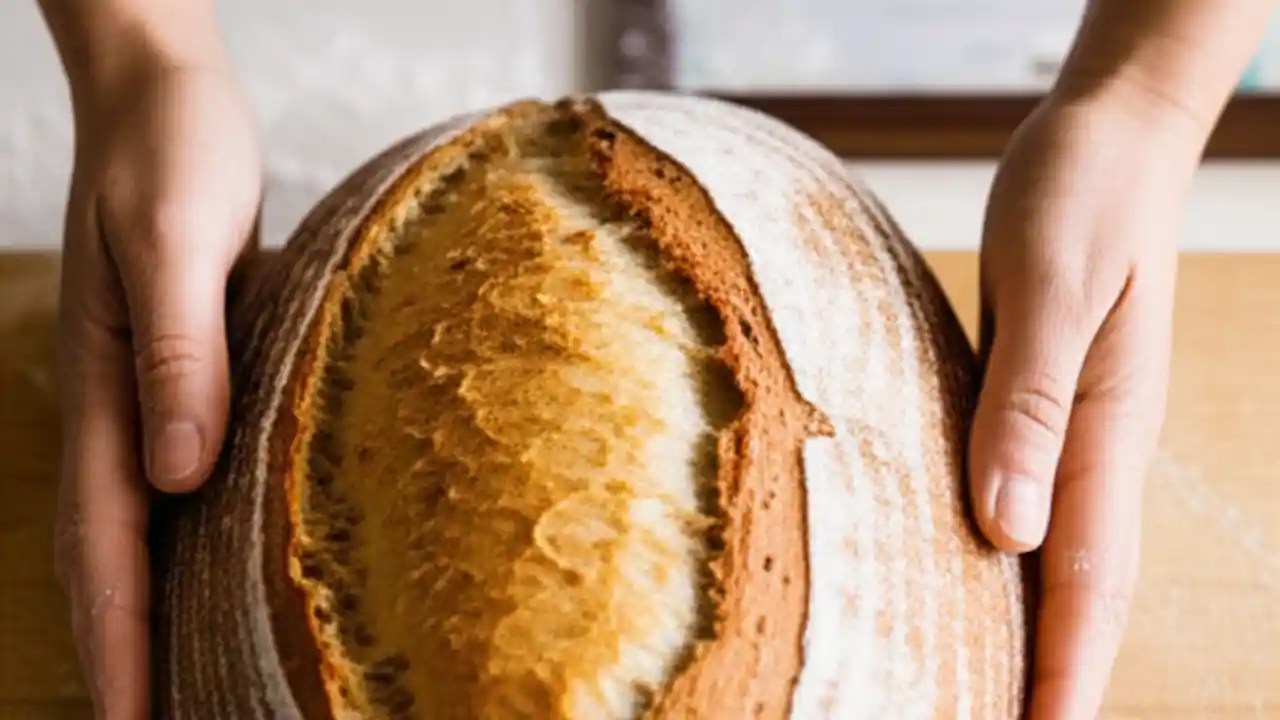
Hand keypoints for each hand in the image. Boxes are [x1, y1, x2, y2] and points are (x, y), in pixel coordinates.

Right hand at [54, 63, 260, 717]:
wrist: (162, 97)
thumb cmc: (173, 153)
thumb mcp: (181, 241)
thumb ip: (181, 354)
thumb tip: (179, 473)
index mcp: (110, 387)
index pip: (105, 542)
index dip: (116, 638)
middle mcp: (122, 407)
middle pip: (113, 554)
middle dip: (127, 651)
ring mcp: (149, 395)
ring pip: (143, 527)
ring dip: (154, 609)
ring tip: (183, 685)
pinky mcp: (188, 373)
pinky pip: (181, 478)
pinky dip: (189, 540)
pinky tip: (221, 568)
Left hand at [970, 91, 1195, 717]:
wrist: (1106, 135)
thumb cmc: (1077, 197)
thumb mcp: (1049, 291)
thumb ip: (1026, 407)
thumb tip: (1006, 530)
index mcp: (1104, 429)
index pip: (1087, 576)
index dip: (1063, 666)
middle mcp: (1094, 443)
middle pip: (1081, 582)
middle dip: (1053, 670)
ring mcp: (1071, 424)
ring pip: (1057, 549)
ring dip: (1034, 623)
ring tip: (993, 687)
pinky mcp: (1037, 399)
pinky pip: (1029, 496)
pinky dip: (1010, 554)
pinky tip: (978, 569)